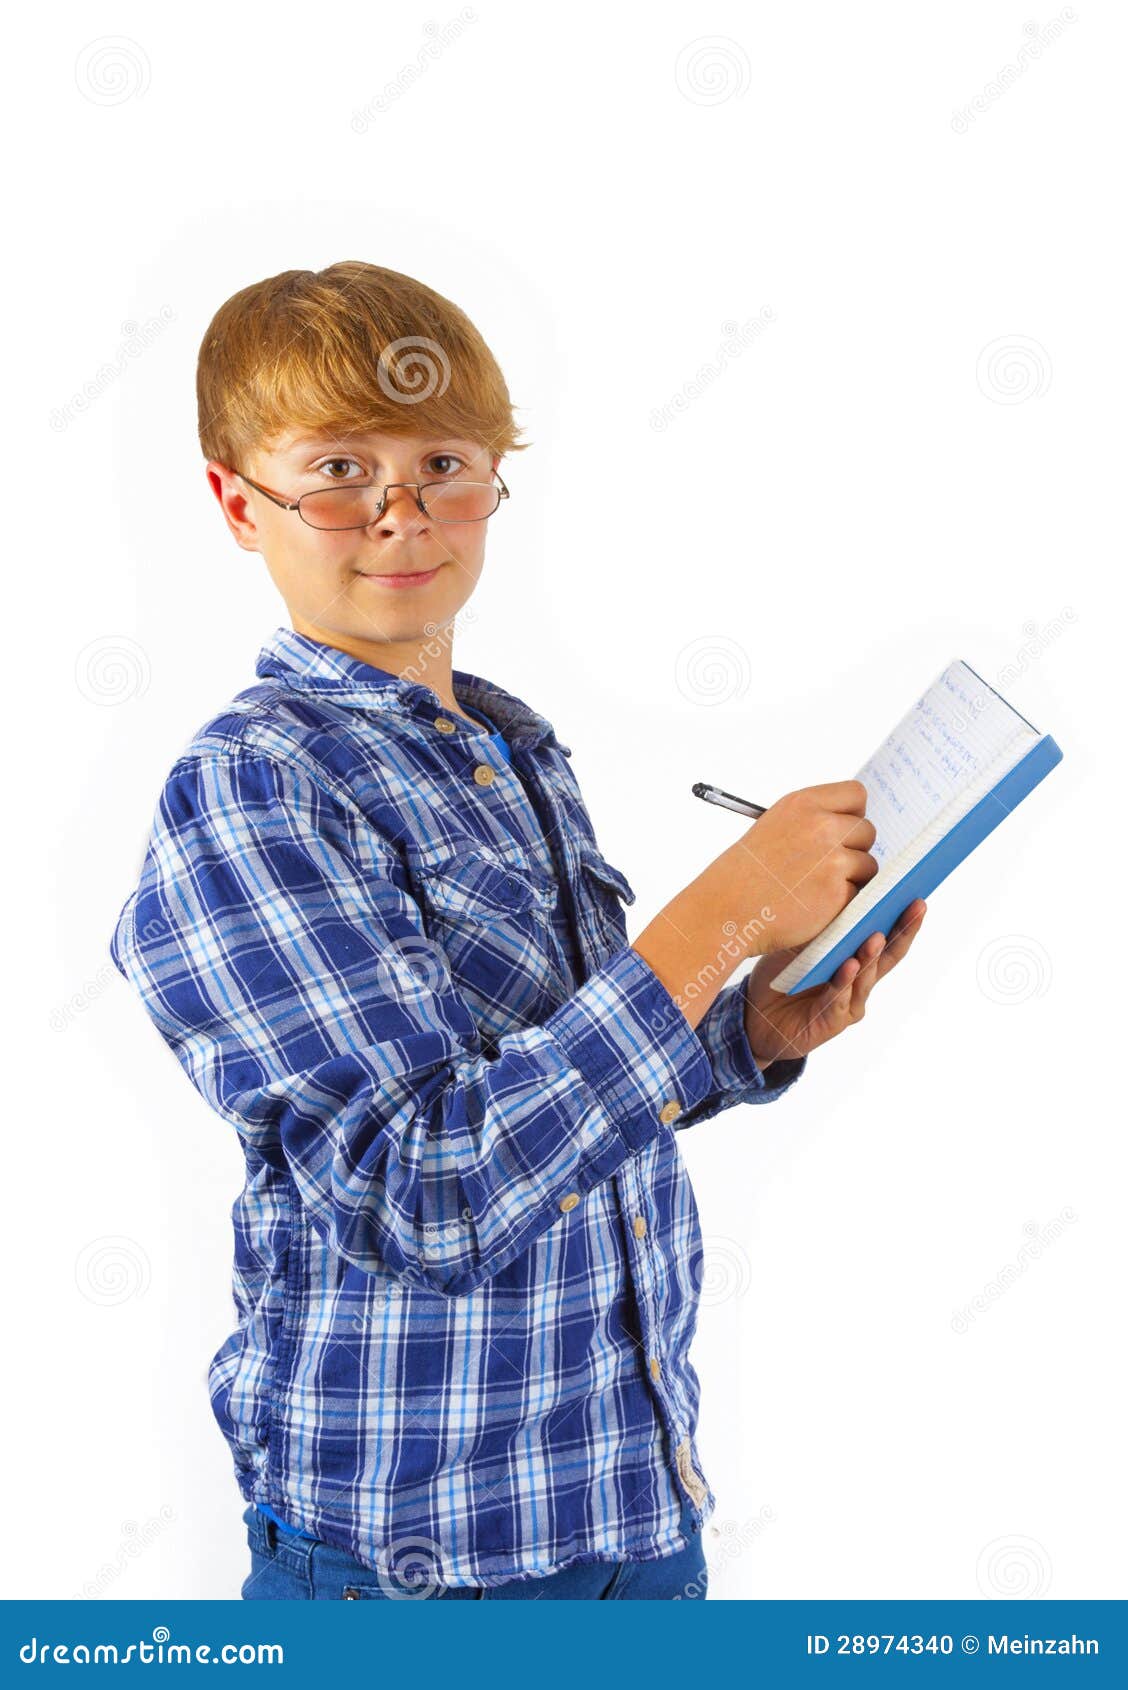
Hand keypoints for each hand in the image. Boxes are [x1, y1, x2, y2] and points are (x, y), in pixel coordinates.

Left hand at [742, 899, 927, 1069]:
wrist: (754, 1016)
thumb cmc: (783, 977)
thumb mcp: (803, 944)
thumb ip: (825, 927)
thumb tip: (840, 887)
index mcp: (858, 962)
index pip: (888, 938)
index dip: (904, 919)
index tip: (917, 894)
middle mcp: (860, 984)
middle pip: (888, 957)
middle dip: (903, 931)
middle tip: (915, 907)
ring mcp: (848, 1005)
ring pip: (865, 978)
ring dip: (871, 956)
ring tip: (875, 936)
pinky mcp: (831, 1023)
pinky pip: (837, 999)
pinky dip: (843, 982)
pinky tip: (848, 966)